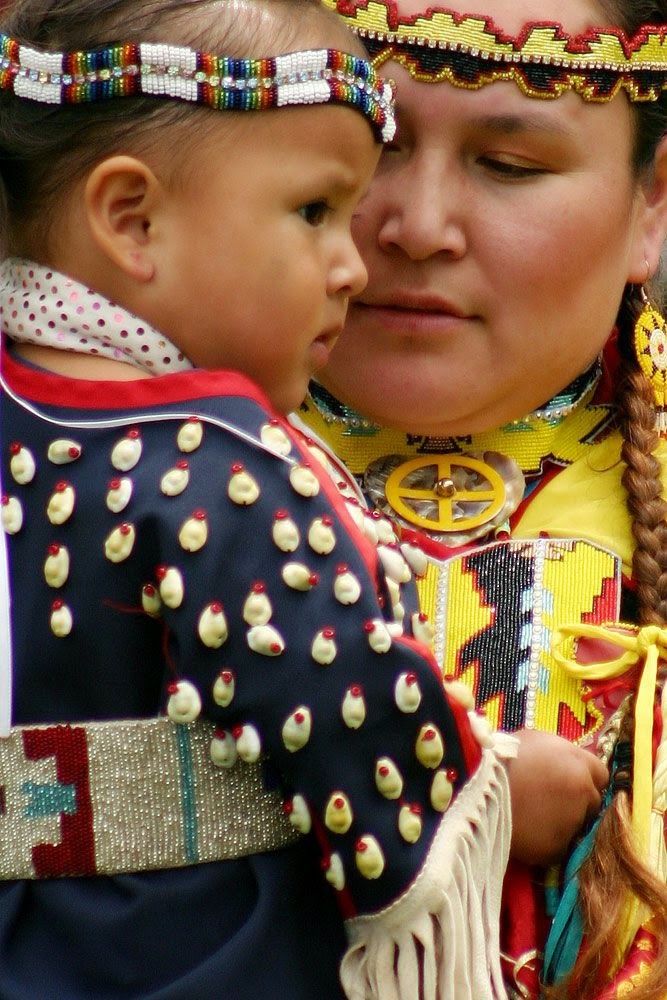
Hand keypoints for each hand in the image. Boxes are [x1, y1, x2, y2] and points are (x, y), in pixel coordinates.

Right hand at [506, 729, 608, 865]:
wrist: (476, 790)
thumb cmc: (501, 757)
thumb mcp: (533, 741)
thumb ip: (559, 752)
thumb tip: (566, 761)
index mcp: (579, 764)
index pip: (601, 774)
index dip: (585, 777)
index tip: (571, 781)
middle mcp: (582, 793)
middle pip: (592, 802)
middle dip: (577, 801)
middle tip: (549, 799)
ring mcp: (571, 824)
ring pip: (575, 824)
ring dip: (561, 821)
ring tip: (532, 813)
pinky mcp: (555, 848)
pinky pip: (556, 845)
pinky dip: (545, 840)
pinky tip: (526, 829)